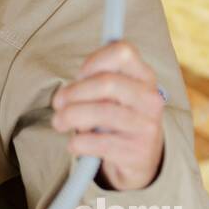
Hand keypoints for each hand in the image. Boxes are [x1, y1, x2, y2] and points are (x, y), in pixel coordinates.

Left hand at [50, 40, 164, 189]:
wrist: (139, 156)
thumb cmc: (115, 116)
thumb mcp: (111, 95)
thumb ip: (94, 82)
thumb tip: (66, 94)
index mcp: (144, 76)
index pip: (122, 52)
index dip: (94, 61)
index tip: (78, 75)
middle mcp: (151, 98)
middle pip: (108, 83)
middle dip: (75, 92)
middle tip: (57, 103)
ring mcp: (147, 126)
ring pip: (102, 112)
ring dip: (71, 116)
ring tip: (59, 122)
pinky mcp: (138, 152)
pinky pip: (100, 142)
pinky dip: (79, 142)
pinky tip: (73, 144)